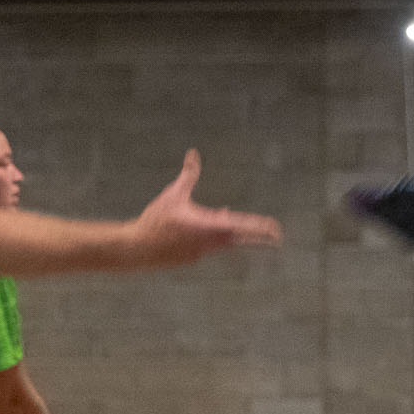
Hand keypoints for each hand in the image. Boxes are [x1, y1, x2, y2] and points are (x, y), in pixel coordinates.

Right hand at [132, 150, 282, 265]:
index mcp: (211, 226)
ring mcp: (201, 253)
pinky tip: (206, 232)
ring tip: (238, 228)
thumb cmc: (157, 220)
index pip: (243, 227)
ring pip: (223, 243)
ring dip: (231, 234)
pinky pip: (208, 247)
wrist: (137, 248)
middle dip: (259, 238)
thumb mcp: (174, 194)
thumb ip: (188, 174)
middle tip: (276, 239)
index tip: (275, 230)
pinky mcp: (191, 259)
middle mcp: (210, 243)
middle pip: (241, 241)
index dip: (261, 228)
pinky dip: (212, 238)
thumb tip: (193, 154)